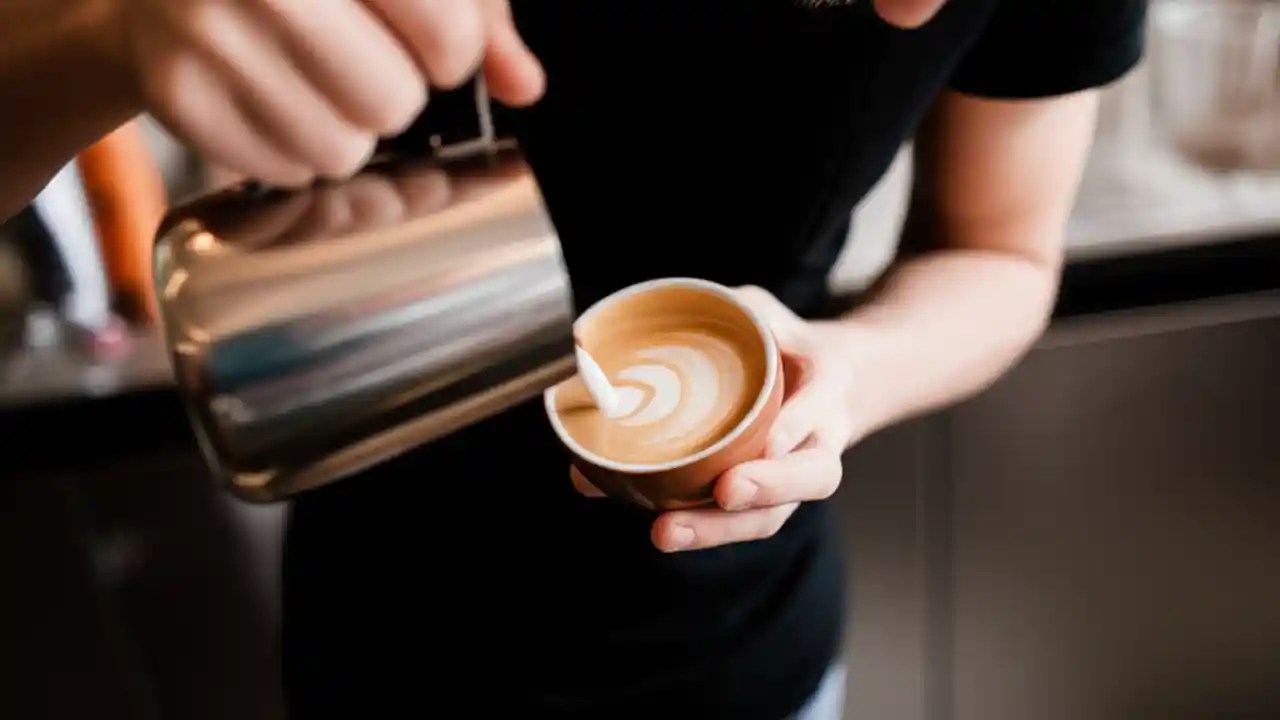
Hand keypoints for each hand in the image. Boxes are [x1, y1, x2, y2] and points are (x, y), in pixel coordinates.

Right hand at [115, 0, 543, 186]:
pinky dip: (291, 146)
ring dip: (345, 127)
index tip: (437, 44)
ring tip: (311, 76)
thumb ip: (474, 11)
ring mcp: (207, 34)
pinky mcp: (175, 92)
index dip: (455, 53)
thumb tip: (523, 84)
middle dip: (395, 94)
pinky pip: (286, 170)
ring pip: (342, 150)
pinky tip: (270, 92)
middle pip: (393, 104)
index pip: (447, 34)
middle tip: (362, 59)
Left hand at [571, 285, 864, 552]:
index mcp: (826, 392)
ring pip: (769, 516)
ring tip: (665, 532)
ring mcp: (792, 480)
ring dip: (718, 528)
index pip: (818, 412)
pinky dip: (697, 527)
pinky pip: (739, 522)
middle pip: (810, 479)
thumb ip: (731, 311)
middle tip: (725, 491)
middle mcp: (818, 444)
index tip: (769, 441)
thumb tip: (661, 316)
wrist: (835, 382)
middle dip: (767, 489)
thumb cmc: (789, 343)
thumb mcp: (767, 312)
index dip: (796, 424)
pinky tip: (655, 525)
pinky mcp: (762, 500)